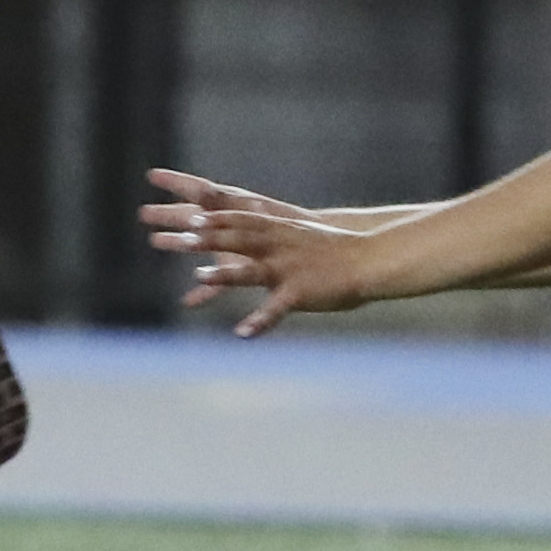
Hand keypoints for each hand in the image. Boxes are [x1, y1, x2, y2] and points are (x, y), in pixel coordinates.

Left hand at [142, 166, 370, 336]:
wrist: (369, 259)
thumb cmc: (334, 249)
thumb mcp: (300, 235)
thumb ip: (275, 234)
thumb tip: (257, 232)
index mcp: (279, 231)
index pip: (242, 221)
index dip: (215, 219)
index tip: (192, 217)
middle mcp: (279, 247)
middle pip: (239, 240)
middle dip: (209, 239)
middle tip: (181, 238)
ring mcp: (289, 269)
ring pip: (252, 270)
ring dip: (225, 273)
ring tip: (200, 276)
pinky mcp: (300, 293)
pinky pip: (275, 309)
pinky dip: (259, 321)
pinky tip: (242, 333)